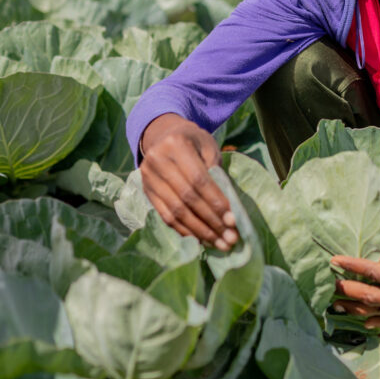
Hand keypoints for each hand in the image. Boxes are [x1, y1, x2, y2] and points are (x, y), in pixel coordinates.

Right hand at [139, 113, 237, 249]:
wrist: (163, 135)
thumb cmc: (193, 141)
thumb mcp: (208, 146)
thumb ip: (216, 172)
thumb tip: (228, 209)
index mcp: (177, 145)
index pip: (198, 180)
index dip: (216, 202)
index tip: (233, 220)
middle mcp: (158, 161)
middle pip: (187, 198)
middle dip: (211, 221)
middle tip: (230, 238)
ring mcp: (148, 178)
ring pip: (175, 212)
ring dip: (200, 231)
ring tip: (219, 243)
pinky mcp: (146, 192)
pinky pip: (165, 216)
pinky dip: (184, 230)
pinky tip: (201, 239)